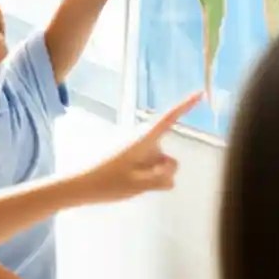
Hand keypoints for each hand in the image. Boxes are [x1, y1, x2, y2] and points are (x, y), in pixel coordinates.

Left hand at [75, 91, 200, 203]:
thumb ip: (162, 178)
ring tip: (127, 183)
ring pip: (159, 166)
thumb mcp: (138, 184)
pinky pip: (149, 169)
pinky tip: (126, 184)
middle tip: (142, 183)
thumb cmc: (106, 182)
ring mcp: (135, 150)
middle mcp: (141, 141)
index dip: (185, 105)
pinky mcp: (130, 159)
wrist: (77, 186)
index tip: (200, 93)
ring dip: (153, 176)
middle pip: (168, 157)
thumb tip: (172, 174)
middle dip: (164, 171)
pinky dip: (146, 178)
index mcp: (143, 139)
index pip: (169, 119)